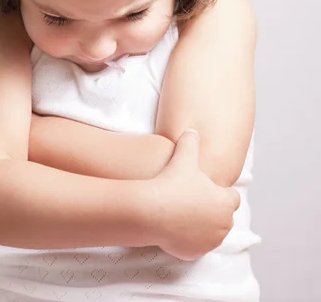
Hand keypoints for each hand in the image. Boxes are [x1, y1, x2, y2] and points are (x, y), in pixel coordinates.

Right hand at [147, 130, 240, 259]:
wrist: (152, 210)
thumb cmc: (172, 183)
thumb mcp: (184, 156)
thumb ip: (191, 141)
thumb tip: (192, 131)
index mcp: (225, 202)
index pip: (232, 197)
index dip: (220, 191)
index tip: (206, 188)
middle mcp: (222, 225)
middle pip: (223, 216)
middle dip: (212, 209)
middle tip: (194, 199)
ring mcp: (209, 242)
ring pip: (211, 233)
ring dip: (202, 224)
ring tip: (184, 212)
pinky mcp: (194, 254)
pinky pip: (195, 245)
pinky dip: (189, 239)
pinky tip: (176, 226)